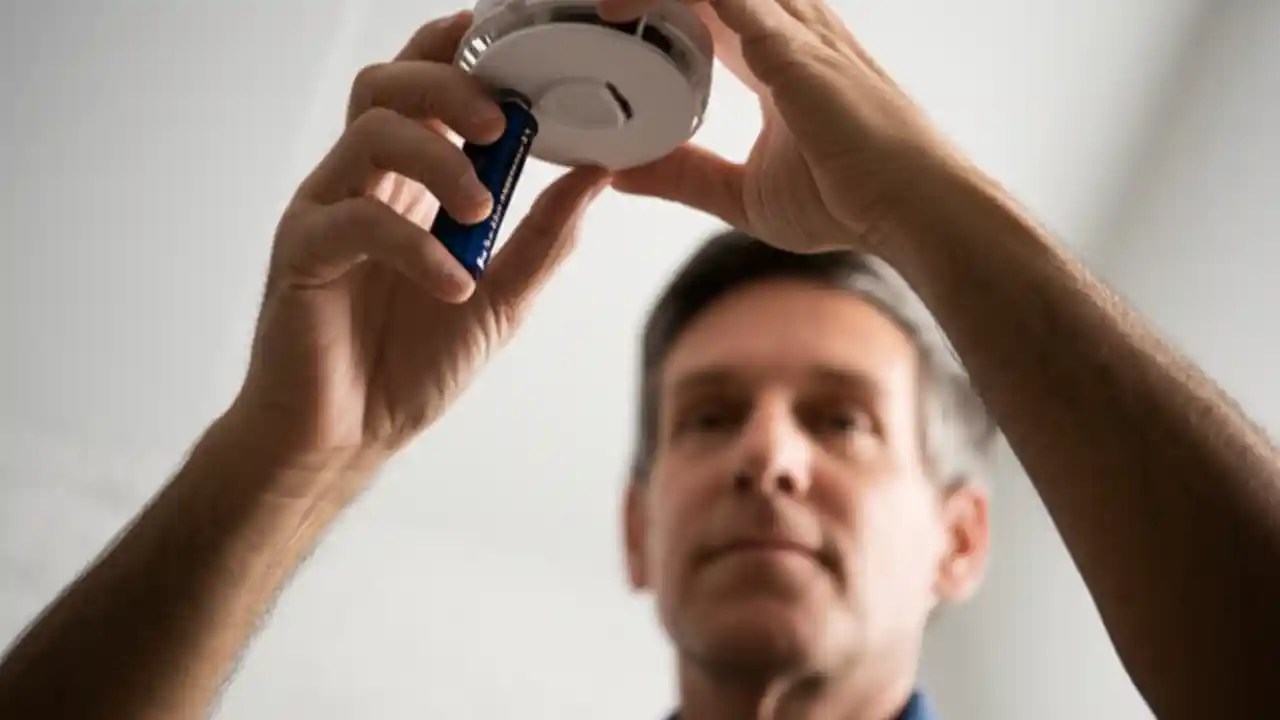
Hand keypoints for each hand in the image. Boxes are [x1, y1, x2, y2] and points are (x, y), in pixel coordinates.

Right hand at [227, 11, 609, 488]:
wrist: (348, 438)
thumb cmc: (410, 363)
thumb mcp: (501, 298)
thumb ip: (544, 237)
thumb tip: (597, 175)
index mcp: (405, 183)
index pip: (422, 90)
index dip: (456, 54)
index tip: (506, 43)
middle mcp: (361, 183)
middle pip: (387, 86)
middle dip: (448, 87)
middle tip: (501, 123)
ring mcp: (325, 213)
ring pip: (368, 136)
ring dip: (438, 161)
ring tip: (482, 209)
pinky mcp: (302, 256)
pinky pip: (354, 222)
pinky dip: (415, 247)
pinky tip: (454, 285)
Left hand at [602, 0, 971, 255]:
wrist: (910, 208)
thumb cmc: (849, 201)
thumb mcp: (742, 194)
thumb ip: (684, 176)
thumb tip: (622, 174)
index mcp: (774, 59)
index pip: (705, 6)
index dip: (657, 3)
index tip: (606, 21)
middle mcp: (784, 31)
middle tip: (593, 5)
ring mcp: (792, 32)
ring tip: (602, 3)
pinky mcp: (792, 47)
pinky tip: (622, 4)